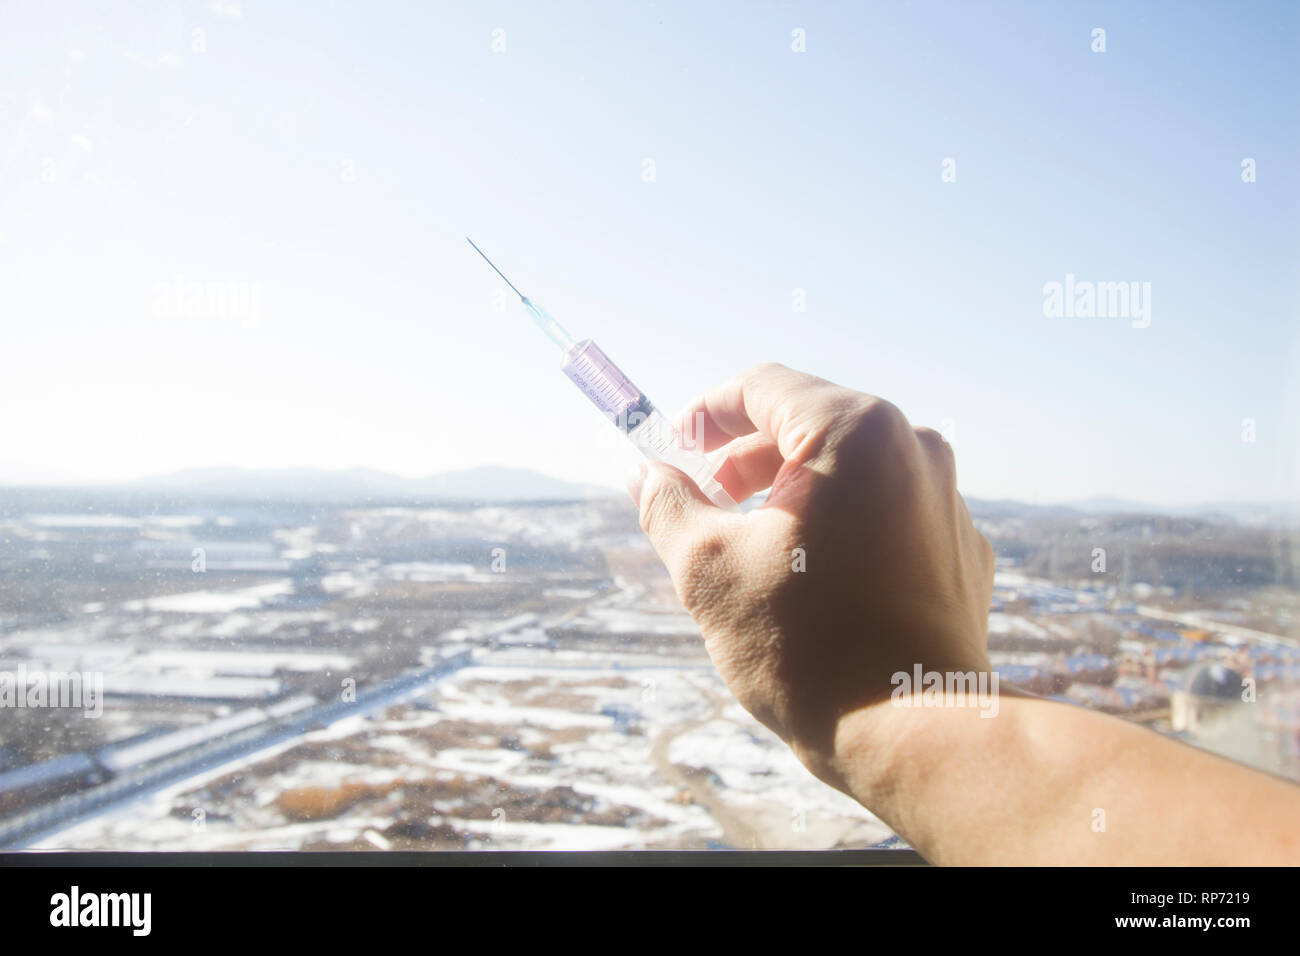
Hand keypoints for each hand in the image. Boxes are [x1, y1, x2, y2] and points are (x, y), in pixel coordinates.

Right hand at [627, 363, 994, 792]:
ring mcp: (947, 498)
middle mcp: (913, 448)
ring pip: (852, 471)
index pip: (764, 388)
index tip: (675, 447)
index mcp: (854, 432)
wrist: (918, 732)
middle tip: (706, 501)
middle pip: (810, 424)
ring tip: (753, 546)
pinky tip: (813, 580)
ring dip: (794, 493)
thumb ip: (668, 505)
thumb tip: (644, 474)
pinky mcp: (960, 547)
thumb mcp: (709, 570)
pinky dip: (843, 526)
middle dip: (748, 459)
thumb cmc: (808, 648)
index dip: (707, 412)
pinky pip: (888, 513)